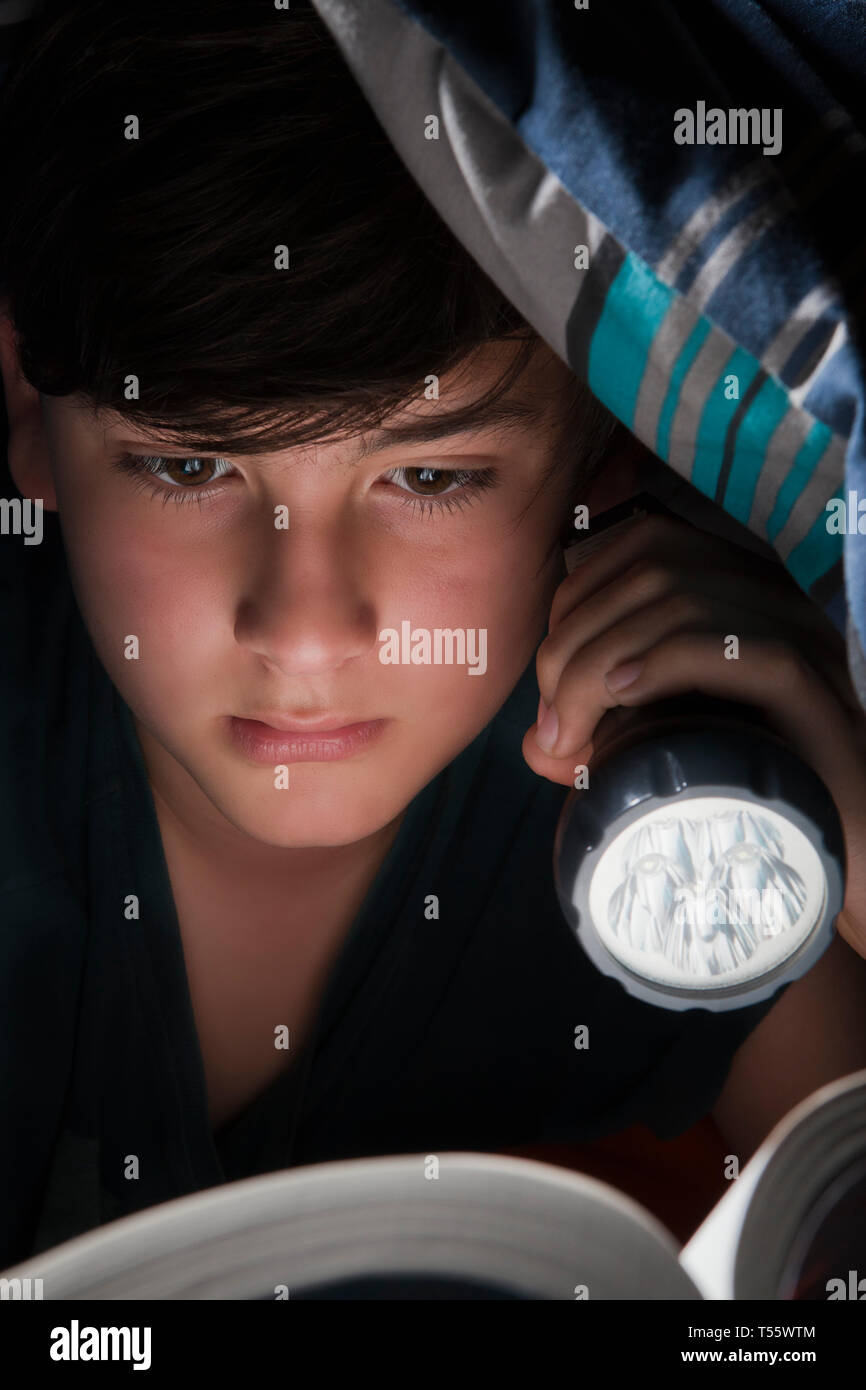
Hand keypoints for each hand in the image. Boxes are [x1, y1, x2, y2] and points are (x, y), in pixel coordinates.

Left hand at [521, 512, 865, 960]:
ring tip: (573, 733)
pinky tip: (625, 697)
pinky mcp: (824, 701)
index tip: (551, 678)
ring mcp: (810, 649)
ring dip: (601, 659)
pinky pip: (750, 650)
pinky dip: (670, 661)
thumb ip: (600, 743)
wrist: (847, 868)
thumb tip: (535, 743)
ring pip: (688, 601)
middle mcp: (781, 607)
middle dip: (576, 638)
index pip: (647, 545)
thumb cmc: (753, 809)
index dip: (577, 596)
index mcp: (744, 600)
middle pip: (655, 569)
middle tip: (553, 725)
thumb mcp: (664, 760)